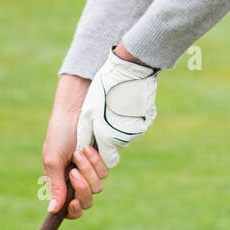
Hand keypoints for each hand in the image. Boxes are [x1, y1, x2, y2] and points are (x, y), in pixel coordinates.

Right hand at [44, 77, 109, 219]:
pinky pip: (105, 172)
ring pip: (97, 187)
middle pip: (87, 201)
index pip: (71, 208)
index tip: (73, 202)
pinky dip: (96, 161)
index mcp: (62, 182)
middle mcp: (78, 179)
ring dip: (87, 169)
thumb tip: (53, 210)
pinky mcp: (103, 160)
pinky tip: (88, 147)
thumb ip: (55, 185)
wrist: (75, 111)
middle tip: (74, 172)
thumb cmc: (60, 133)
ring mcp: (91, 170)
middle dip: (82, 188)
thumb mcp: (53, 159)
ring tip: (79, 152)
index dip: (73, 210)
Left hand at [75, 49, 158, 168]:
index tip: (94, 141)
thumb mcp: (88, 111)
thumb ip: (85, 133)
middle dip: (108, 137)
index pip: (108, 159)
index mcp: (110, 137)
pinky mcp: (147, 119)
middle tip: (102, 118)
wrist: (128, 70)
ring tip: (112, 107)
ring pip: (125, 134)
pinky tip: (124, 103)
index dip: (100, 153)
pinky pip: (135, 125)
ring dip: (118, 126)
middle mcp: (126, 137)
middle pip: (116, 145)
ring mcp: (139, 128)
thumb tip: (82, 148)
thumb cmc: (104, 89)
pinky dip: (129, 118)